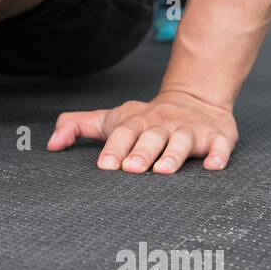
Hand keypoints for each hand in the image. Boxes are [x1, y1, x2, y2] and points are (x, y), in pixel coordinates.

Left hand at [46, 90, 237, 172]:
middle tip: (132, 169)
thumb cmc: (145, 118)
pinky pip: (220, 146)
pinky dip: (218, 155)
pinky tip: (213, 166)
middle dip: (141, 152)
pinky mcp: (217, 136)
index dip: (113, 148)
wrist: (195, 98)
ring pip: (181, 142)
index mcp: (136, 122)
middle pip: (150, 138)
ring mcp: (190, 130)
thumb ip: (77, 127)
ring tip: (164, 171)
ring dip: (173, 155)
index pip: (122, 134)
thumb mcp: (110, 119)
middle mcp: (162, 125)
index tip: (105, 166)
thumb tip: (50, 144)